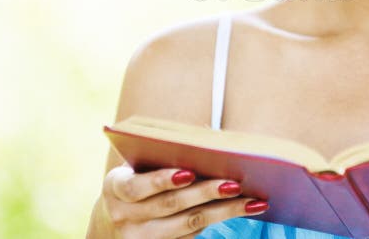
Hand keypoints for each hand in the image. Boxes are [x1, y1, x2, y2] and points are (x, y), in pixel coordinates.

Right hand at [99, 163, 268, 238]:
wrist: (114, 226)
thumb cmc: (138, 181)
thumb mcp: (139, 168)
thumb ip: (164, 155)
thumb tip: (211, 140)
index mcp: (115, 188)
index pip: (136, 186)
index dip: (162, 180)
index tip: (189, 172)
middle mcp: (123, 217)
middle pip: (170, 206)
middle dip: (205, 193)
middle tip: (235, 184)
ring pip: (188, 225)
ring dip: (224, 212)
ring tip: (253, 201)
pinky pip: (192, 237)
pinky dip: (219, 221)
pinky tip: (243, 210)